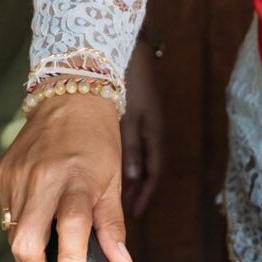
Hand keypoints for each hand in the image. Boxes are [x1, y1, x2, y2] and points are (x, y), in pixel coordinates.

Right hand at [0, 94, 130, 261]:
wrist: (69, 97)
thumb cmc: (97, 140)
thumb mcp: (113, 181)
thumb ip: (113, 225)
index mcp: (78, 179)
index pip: (71, 226)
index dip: (70, 261)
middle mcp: (43, 177)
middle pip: (25, 240)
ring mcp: (18, 175)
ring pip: (12, 232)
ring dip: (29, 249)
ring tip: (48, 246)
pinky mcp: (3, 172)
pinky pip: (7, 213)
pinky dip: (21, 225)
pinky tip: (37, 218)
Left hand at [120, 49, 165, 219]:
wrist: (128, 48)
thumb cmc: (130, 80)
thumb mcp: (131, 116)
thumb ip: (132, 146)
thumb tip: (133, 178)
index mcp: (155, 133)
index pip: (153, 172)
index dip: (145, 194)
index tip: (135, 213)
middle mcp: (151, 130)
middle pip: (145, 168)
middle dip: (135, 190)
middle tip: (123, 211)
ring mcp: (143, 122)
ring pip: (136, 158)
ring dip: (127, 176)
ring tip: (113, 196)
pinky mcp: (133, 113)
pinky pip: (130, 145)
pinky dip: (122, 159)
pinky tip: (106, 165)